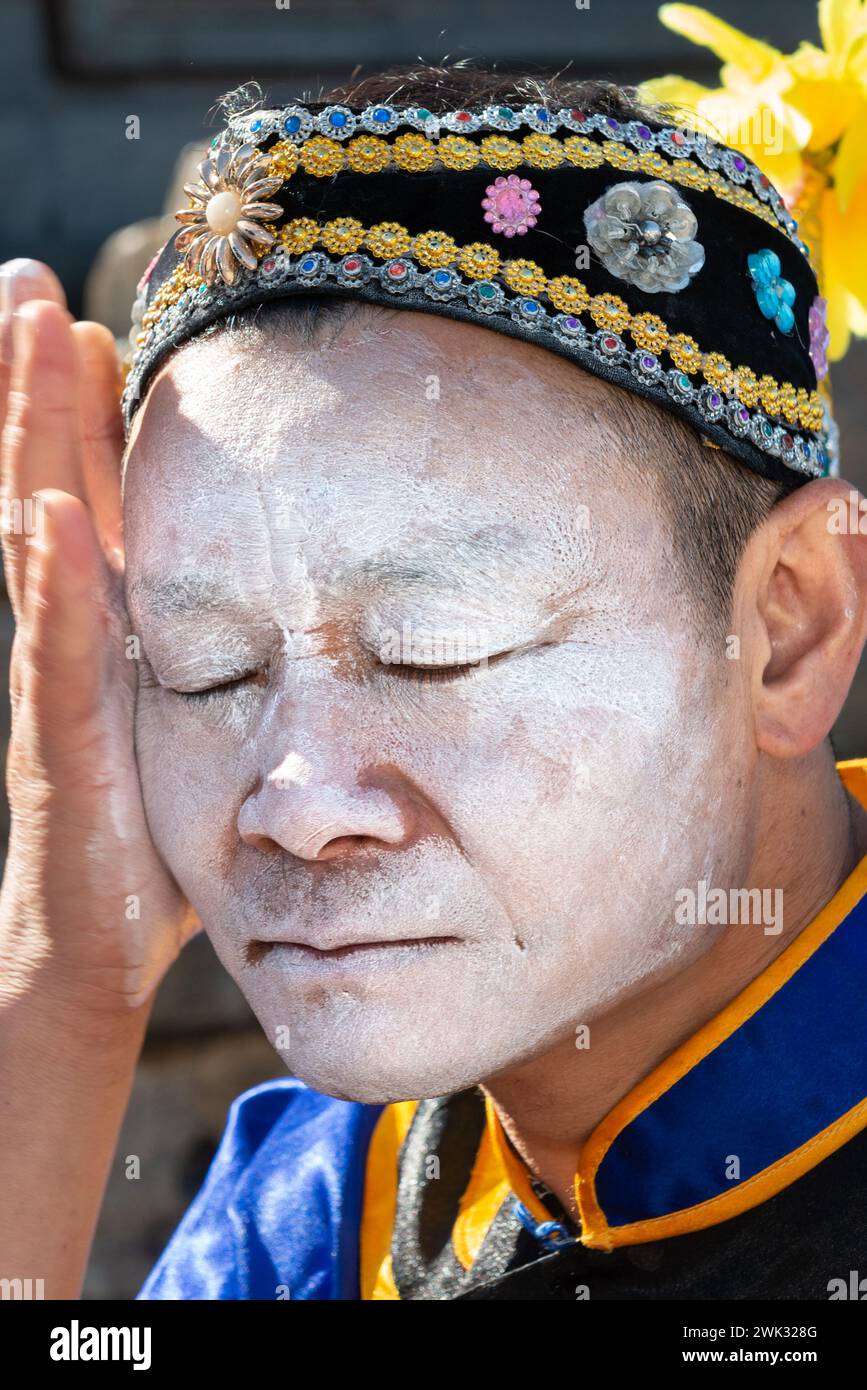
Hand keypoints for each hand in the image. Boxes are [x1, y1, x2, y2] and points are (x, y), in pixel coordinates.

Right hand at [0, 259, 199, 1027]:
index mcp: (104, 631)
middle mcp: (66, 638)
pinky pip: (55, 651)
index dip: (78, 415)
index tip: (91, 320)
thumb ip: (209, 661)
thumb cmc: (146, 841)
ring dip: (26, 435)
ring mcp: (53, 684)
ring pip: (31, 537)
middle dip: (31, 384)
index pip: (84, 503)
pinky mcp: (61, 747)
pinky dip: (52, 576)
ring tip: (27, 332)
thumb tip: (267, 610)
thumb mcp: (186, 728)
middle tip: (22, 281)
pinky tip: (52, 507)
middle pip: (40, 489)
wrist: (93, 949)